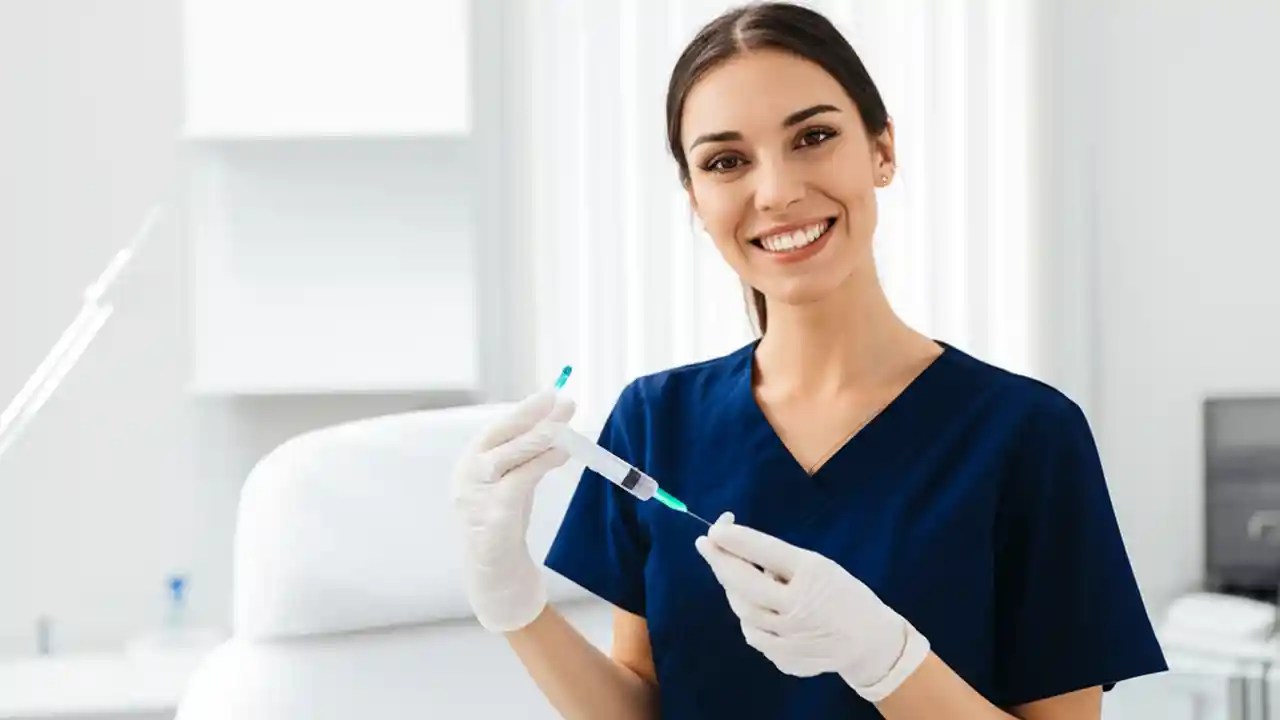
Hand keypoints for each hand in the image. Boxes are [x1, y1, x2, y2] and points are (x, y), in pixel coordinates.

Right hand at [452, 389, 574, 631]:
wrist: (494, 573)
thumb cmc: (505, 519)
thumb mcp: (517, 479)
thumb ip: (532, 451)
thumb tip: (560, 413)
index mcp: (471, 462)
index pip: (497, 429)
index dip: (524, 410)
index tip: (551, 394)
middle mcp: (466, 476)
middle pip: (497, 437)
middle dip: (529, 417)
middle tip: (560, 401)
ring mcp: (474, 499)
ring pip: (505, 459)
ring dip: (535, 440)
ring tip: (563, 428)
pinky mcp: (491, 521)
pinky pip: (516, 486)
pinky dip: (539, 466)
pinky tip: (560, 456)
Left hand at [695, 513, 930, 701]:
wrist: (870, 642)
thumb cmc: (840, 594)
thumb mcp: (819, 566)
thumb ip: (778, 561)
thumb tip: (730, 546)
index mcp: (812, 575)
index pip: (767, 552)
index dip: (737, 540)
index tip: (714, 530)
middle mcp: (799, 607)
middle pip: (744, 586)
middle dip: (719, 562)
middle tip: (704, 543)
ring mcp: (790, 638)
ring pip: (743, 612)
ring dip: (734, 591)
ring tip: (740, 575)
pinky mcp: (785, 659)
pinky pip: (754, 634)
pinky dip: (751, 618)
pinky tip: (763, 608)